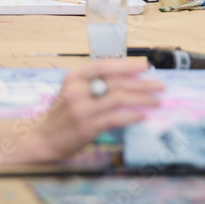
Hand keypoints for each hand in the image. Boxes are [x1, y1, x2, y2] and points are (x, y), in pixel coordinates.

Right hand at [26, 59, 162, 162]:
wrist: (44, 138)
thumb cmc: (63, 115)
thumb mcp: (73, 92)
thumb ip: (94, 84)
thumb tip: (127, 80)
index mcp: (73, 77)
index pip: (104, 65)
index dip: (127, 64)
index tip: (146, 66)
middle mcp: (76, 90)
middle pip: (115, 82)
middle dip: (141, 83)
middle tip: (159, 85)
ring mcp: (81, 108)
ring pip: (119, 98)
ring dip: (142, 99)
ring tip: (156, 101)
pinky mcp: (87, 127)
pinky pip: (116, 118)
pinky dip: (132, 116)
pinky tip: (143, 115)